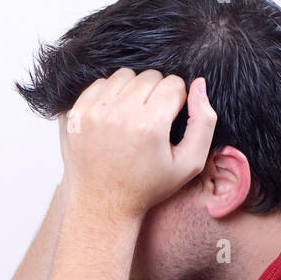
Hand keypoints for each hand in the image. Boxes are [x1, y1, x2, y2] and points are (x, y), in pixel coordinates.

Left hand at [57, 68, 216, 220]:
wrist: (102, 204)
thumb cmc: (147, 187)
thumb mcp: (189, 163)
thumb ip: (204, 121)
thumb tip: (198, 84)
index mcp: (149, 125)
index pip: (173, 83)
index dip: (177, 100)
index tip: (169, 120)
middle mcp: (119, 114)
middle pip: (149, 76)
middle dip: (156, 93)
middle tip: (151, 120)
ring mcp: (93, 112)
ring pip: (124, 75)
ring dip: (132, 90)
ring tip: (133, 117)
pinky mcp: (76, 114)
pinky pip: (99, 84)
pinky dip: (109, 95)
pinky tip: (114, 118)